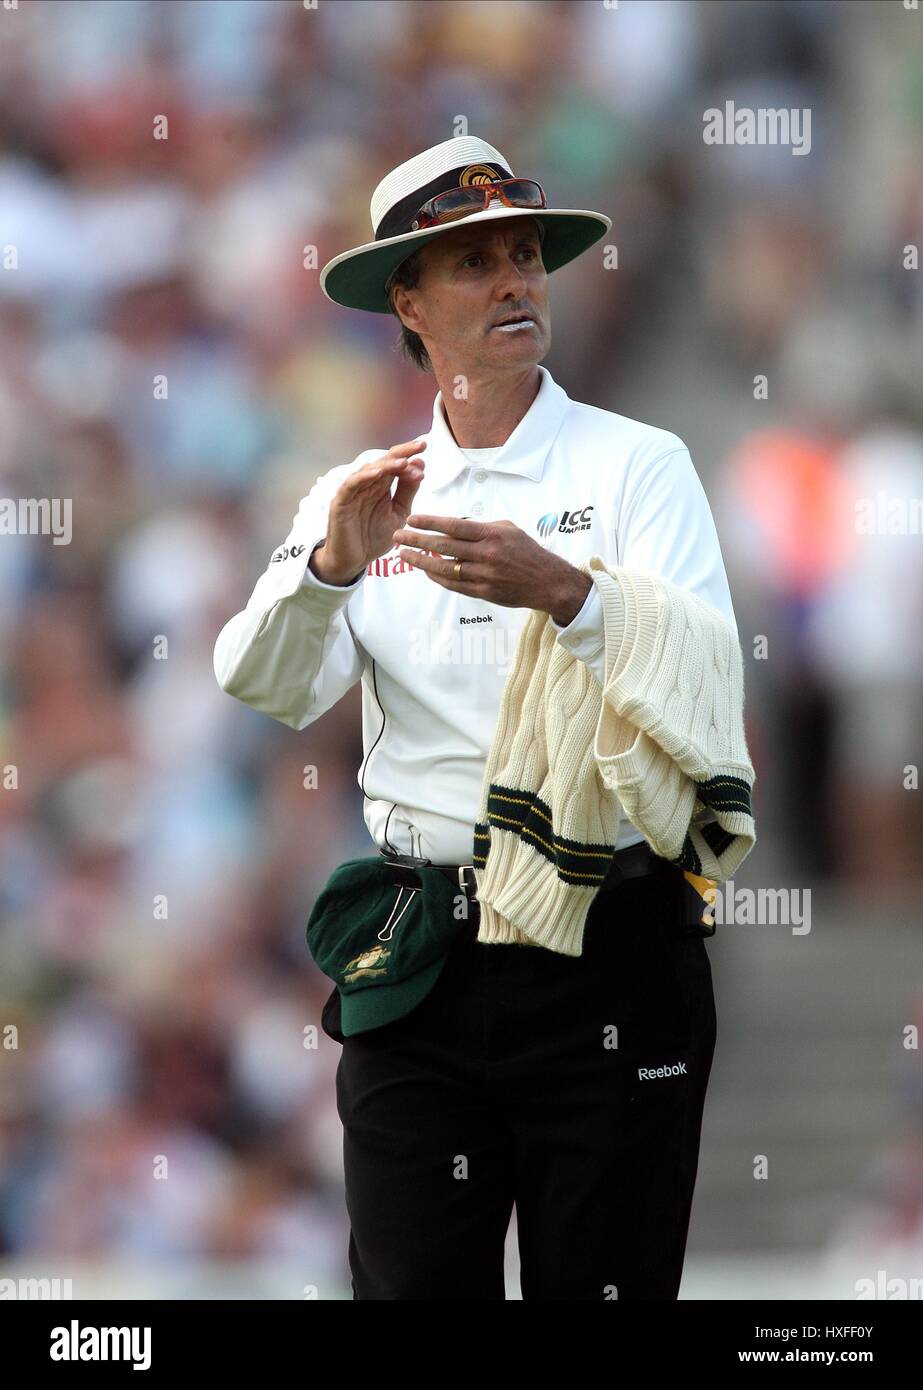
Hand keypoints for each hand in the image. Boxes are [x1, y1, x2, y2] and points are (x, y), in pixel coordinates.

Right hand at [310, 440, 426, 585]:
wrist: (354, 561)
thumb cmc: (373, 537)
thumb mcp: (398, 513)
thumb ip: (407, 492)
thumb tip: (419, 466)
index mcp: (381, 486)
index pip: (395, 465)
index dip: (410, 456)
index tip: (425, 449)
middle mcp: (367, 485)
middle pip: (384, 462)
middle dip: (403, 453)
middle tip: (421, 446)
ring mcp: (353, 492)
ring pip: (369, 470)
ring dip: (387, 464)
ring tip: (404, 462)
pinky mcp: (341, 502)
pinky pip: (351, 485)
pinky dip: (364, 476)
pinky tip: (378, 472)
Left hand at [391, 514, 592, 623]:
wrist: (548, 581)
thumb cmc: (526, 551)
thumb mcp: (507, 529)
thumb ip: (480, 527)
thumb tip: (453, 527)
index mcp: (492, 534)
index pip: (454, 526)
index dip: (430, 522)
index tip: (412, 519)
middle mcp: (487, 555)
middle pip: (444, 547)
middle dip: (417, 541)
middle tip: (398, 537)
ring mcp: (484, 576)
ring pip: (445, 568)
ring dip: (421, 562)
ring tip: (404, 555)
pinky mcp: (484, 593)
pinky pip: (454, 585)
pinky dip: (437, 578)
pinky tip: (425, 571)